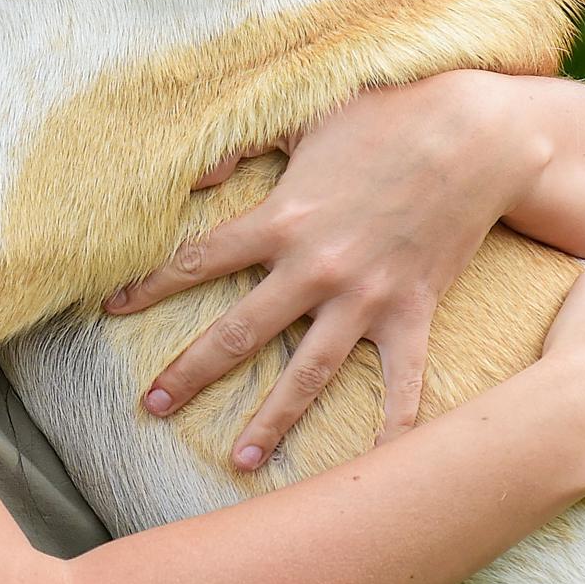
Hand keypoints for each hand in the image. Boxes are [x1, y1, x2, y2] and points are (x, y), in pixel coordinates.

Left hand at [107, 72, 545, 468]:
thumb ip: (242, 145)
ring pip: (306, 372)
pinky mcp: (413, 310)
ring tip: (239, 461)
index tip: (108, 309)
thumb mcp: (305, 117)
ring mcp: (366, 297)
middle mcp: (315, 267)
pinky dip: (395, 428)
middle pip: (238, 332)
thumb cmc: (388, 114)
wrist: (476, 132)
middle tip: (151, 406)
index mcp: (282, 219)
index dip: (146, 286)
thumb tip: (189, 176)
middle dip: (190, 372)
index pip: (196, 260)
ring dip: (272, 419)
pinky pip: (403, 382)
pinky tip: (380, 469)